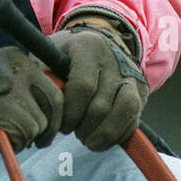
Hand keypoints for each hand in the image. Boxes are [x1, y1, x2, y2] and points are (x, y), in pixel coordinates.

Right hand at [0, 34, 62, 157]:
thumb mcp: (0, 66)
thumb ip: (24, 84)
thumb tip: (48, 117)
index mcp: (21, 63)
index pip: (57, 97)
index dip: (54, 120)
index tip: (46, 131)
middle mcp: (14, 79)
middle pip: (41, 122)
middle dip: (31, 136)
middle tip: (14, 137)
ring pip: (23, 137)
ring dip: (7, 142)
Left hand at [51, 26, 148, 151]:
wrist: (99, 40)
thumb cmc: (67, 53)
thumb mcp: (50, 54)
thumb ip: (43, 76)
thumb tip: (39, 107)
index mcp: (87, 47)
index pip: (82, 86)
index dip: (71, 112)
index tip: (62, 124)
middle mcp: (113, 59)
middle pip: (103, 104)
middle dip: (85, 127)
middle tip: (74, 133)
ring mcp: (130, 74)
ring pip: (126, 109)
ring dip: (106, 134)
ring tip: (89, 141)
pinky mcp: (141, 88)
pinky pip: (135, 116)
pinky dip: (120, 133)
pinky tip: (103, 138)